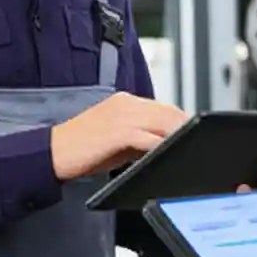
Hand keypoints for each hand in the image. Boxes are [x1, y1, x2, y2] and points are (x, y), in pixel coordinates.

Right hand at [50, 93, 187, 180]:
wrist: (51, 152)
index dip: (181, 121)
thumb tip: (164, 146)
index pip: (163, 108)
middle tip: (205, 142)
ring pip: (162, 122)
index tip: (197, 133)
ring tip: (195, 148)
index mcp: (125, 102)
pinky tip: (171, 155)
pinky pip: (148, 138)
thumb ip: (139, 138)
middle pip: (168, 112)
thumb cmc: (81, 148)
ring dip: (179, 135)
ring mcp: (121, 116)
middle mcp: (125, 104)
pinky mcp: (117, 132)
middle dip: (186, 127)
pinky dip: (161, 146)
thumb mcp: (115, 140)